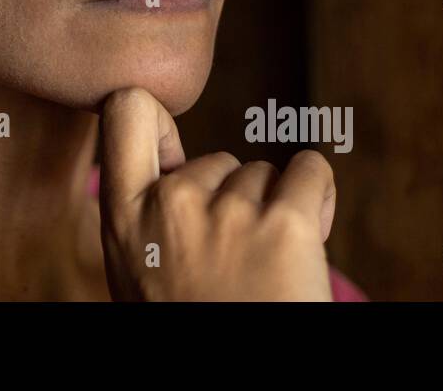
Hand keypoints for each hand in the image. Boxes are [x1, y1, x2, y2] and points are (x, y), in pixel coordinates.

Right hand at [96, 86, 336, 300]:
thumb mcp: (142, 277)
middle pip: (218, 161)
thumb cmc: (192, 332)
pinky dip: (318, 196)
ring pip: (264, 176)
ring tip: (268, 268)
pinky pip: (311, 171)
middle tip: (239, 258)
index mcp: (124, 219)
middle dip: (233, 198)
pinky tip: (309, 236)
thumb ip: (150, 222)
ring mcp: (229, 212)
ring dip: (275, 209)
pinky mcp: (287, 224)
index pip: (125, 111)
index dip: (154, 115)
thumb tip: (179, 173)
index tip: (173, 141)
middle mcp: (172, 204)